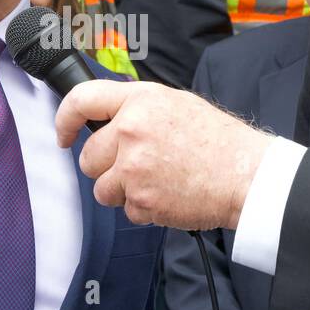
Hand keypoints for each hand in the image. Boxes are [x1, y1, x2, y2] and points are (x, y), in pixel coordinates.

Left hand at [54, 80, 272, 230]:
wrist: (246, 175)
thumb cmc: (218, 141)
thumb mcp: (176, 104)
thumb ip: (138, 108)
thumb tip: (108, 119)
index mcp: (140, 101)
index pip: (82, 100)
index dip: (64, 119)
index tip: (63, 135)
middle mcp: (131, 130)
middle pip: (88, 157)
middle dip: (107, 166)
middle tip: (139, 166)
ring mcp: (134, 167)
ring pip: (102, 188)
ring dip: (123, 191)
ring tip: (157, 181)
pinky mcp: (141, 200)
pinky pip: (126, 209)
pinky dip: (144, 208)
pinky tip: (169, 195)